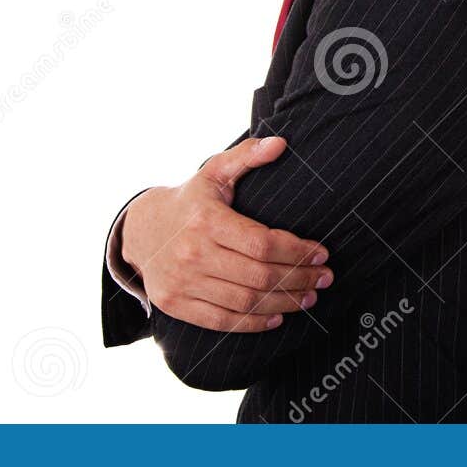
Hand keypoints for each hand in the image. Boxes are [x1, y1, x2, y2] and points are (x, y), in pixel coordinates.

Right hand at [120, 136, 332, 331]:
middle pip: (258, 275)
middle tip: (325, 278)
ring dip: (285, 303)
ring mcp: (182, 282)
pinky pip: (222, 321)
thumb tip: (280, 144)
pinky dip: (254, 323)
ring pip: (245, 302)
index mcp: (206, 219)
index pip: (262, 243)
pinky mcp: (176, 304)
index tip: (322, 253)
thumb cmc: (191, 200)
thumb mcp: (214, 171)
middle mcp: (192, 253)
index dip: (297, 251)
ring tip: (310, 297)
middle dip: (299, 278)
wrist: (141, 231)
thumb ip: (246, 155)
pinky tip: (278, 317)